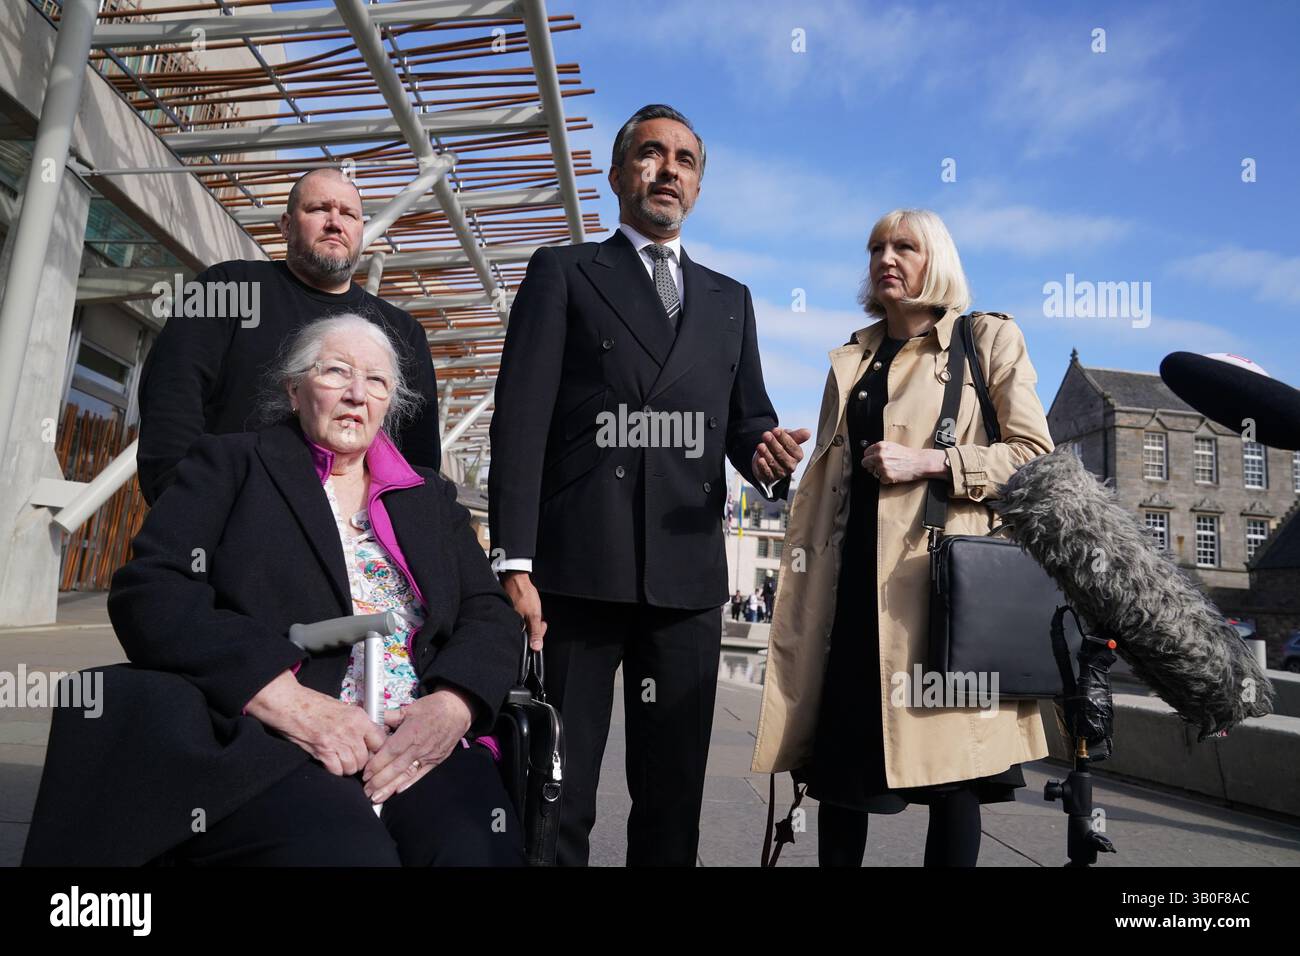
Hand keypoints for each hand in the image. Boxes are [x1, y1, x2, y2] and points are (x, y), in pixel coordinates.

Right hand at [245, 669, 385, 775]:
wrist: (292, 704)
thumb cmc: (315, 705)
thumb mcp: (344, 709)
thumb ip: (358, 724)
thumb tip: (369, 738)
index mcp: (359, 718)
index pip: (380, 741)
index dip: (376, 751)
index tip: (370, 753)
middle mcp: (351, 730)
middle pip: (366, 758)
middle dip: (359, 762)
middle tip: (351, 758)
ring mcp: (338, 741)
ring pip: (352, 767)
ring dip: (346, 768)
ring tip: (339, 760)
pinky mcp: (323, 751)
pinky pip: (337, 770)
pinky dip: (334, 770)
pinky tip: (330, 762)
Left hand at [362, 688, 473, 803]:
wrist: (457, 711)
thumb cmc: (434, 707)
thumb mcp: (410, 708)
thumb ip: (390, 717)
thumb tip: (373, 721)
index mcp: (412, 731)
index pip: (391, 751)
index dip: (377, 763)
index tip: (366, 773)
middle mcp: (420, 746)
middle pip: (397, 767)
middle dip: (380, 781)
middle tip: (366, 790)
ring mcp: (429, 755)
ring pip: (407, 774)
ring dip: (391, 787)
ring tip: (378, 797)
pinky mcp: (436, 761)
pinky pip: (422, 775)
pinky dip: (411, 784)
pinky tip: (399, 792)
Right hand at [501, 570, 545, 649]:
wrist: (516, 578)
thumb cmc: (524, 594)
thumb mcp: (534, 615)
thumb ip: (535, 632)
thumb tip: (536, 647)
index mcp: (515, 627)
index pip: (529, 639)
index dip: (539, 632)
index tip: (542, 624)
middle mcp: (511, 623)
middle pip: (528, 631)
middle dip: (536, 623)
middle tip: (538, 613)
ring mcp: (511, 616)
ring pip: (526, 622)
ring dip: (533, 617)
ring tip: (533, 607)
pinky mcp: (511, 610)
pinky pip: (522, 615)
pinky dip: (528, 612)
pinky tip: (529, 605)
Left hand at [754, 427, 811, 483]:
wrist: (769, 457)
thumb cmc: (781, 446)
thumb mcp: (789, 439)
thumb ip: (797, 435)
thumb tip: (808, 432)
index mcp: (798, 455)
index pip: (792, 447)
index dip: (784, 438)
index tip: (776, 430)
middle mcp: (791, 465)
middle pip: (782, 455)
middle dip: (773, 444)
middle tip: (766, 435)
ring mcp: (781, 473)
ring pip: (774, 463)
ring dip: (766, 454)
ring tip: (760, 446)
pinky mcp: (770, 477)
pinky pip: (767, 472)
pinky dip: (763, 466)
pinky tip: (760, 459)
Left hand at [861, 441, 947, 483]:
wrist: (919, 462)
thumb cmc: (907, 454)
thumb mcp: (891, 446)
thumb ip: (879, 449)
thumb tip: (869, 454)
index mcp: (880, 446)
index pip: (866, 453)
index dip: (869, 457)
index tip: (872, 459)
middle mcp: (879, 456)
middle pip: (865, 463)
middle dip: (870, 465)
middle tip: (878, 466)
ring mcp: (882, 467)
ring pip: (872, 472)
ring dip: (879, 472)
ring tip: (890, 469)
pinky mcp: (886, 476)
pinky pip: (880, 479)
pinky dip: (886, 478)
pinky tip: (893, 473)